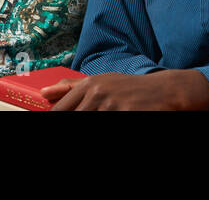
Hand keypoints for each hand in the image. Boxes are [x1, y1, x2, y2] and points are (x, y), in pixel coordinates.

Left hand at [42, 70, 208, 110]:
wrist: (164, 90)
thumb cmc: (129, 88)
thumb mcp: (101, 82)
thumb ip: (71, 88)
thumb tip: (44, 93)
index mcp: (88, 85)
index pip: (61, 110)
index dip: (56, 119)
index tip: (52, 124)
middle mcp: (98, 93)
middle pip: (75, 118)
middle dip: (73, 124)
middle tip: (79, 124)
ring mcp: (113, 104)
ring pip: (90, 121)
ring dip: (96, 123)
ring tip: (106, 115)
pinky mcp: (128, 113)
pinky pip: (111, 125)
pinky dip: (110, 127)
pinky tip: (115, 119)